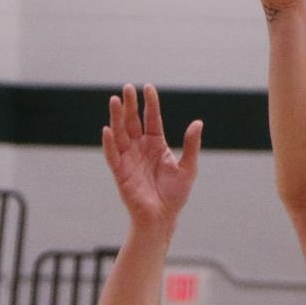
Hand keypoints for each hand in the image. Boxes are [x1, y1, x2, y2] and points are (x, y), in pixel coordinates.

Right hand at [102, 84, 203, 232]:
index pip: (151, 119)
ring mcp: (129, 158)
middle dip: (130, 105)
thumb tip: (198, 123)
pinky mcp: (120, 172)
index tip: (148, 87)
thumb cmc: (175, 195)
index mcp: (156, 144)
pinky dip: (109, 143)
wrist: (163, 217)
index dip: (150, 103)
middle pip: (133, 122)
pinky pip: (112, 155)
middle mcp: (140, 148)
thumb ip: (191, 146)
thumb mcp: (188, 168)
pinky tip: (108, 129)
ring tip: (114, 100)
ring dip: (116, 117)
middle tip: (127, 88)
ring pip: (120, 133)